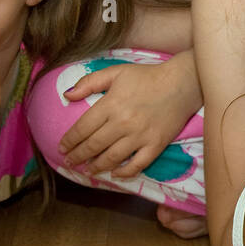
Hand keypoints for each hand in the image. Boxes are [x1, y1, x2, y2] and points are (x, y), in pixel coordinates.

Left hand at [58, 59, 198, 176]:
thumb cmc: (147, 76)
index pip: (83, 128)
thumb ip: (90, 82)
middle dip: (78, 156)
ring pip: (112, 158)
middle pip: (94, 146)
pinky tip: (115, 173)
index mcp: (111, 105)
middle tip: (69, 162)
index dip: (70, 141)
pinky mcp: (156, 144)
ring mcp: (140, 136)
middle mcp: (123, 123)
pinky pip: (138, 164)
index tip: (62, 148)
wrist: (182, 83)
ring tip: (88, 170)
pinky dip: (125, 172)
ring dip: (96, 166)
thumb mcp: (116, 72)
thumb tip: (67, 95)